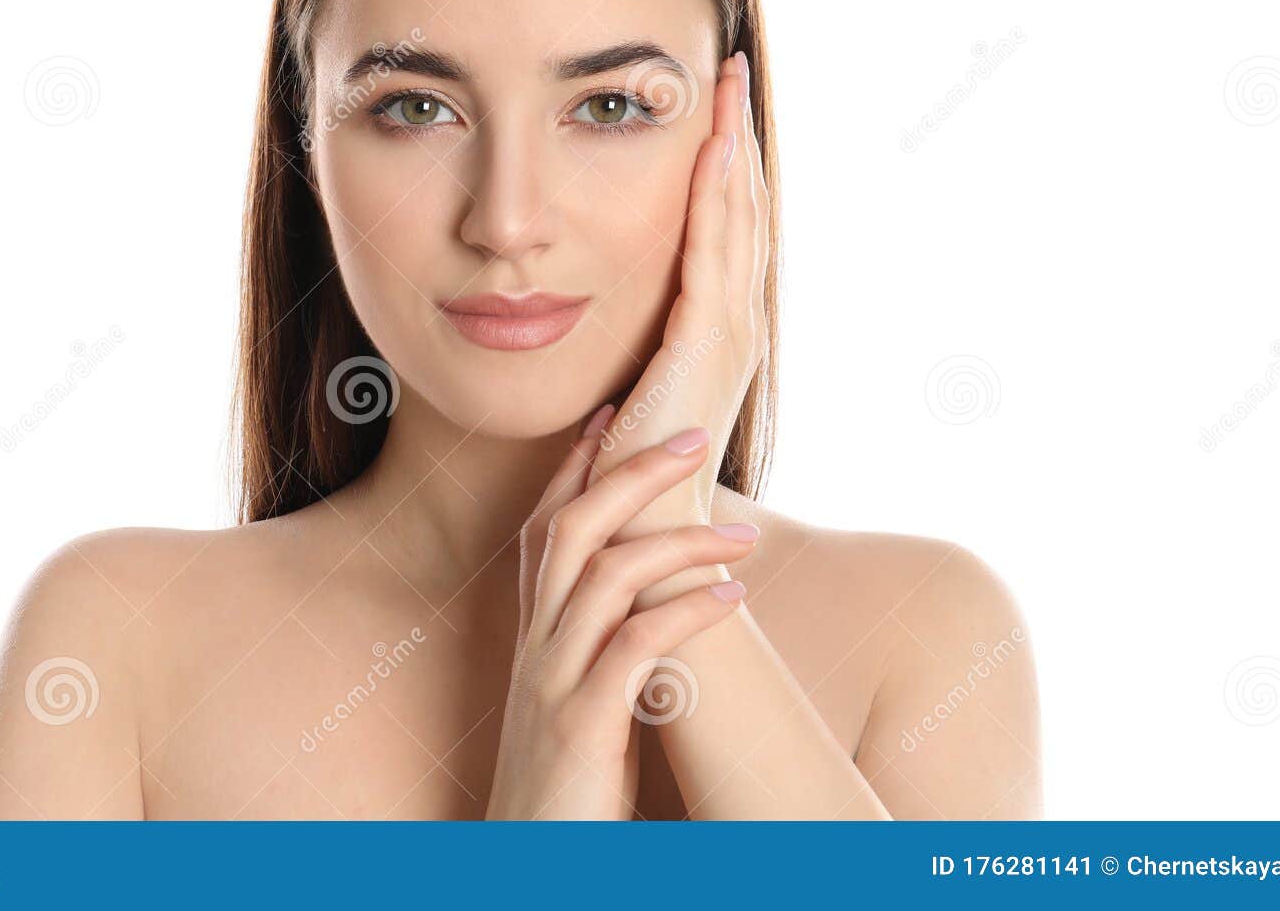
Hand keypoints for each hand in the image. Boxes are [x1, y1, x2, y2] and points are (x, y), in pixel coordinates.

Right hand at [483, 406, 757, 819]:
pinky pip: (636, 648)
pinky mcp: (581, 727)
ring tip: (747, 533)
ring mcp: (552, 683)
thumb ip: (604, 652)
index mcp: (533, 637)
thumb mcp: (580, 705)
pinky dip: (687, 611)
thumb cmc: (569, 789)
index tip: (613, 414)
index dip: (576, 466)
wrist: (532, 868)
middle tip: (694, 437)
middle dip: (631, 472)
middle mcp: (534, 647)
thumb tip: (654, 608)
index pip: (544, 527)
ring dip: (680, 540)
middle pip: (571, 527)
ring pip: (605, 575)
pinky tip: (734, 598)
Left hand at [593, 52, 770, 553]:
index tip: (709, 104)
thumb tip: (574, 302)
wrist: (648, 536)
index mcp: (716, 327)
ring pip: (736, 216)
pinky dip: (717, 197)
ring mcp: (729, 331)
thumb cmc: (630, 472)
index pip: (724, 225)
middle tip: (726, 67)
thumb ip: (622, 343)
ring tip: (725, 82)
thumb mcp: (627, 383)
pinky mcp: (706, 344)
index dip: (720, 162)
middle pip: (741, 206)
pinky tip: (711, 148)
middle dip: (734, 133)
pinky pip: (714, 252)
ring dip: (731, 145)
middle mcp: (735, 321)